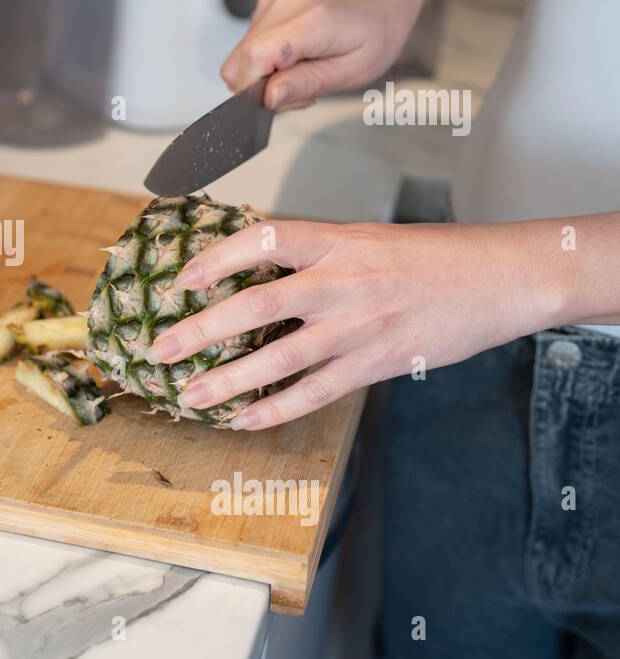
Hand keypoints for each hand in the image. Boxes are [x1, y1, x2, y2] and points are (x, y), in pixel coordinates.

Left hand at [148, 220, 556, 429]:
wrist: (500, 279)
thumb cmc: (431, 256)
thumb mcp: (365, 237)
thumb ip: (314, 253)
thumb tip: (255, 266)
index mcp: (336, 240)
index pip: (265, 239)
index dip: (218, 257)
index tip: (182, 277)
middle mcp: (341, 282)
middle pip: (256, 305)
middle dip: (200, 330)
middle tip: (159, 348)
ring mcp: (358, 326)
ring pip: (279, 359)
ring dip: (228, 381)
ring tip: (190, 396)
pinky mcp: (376, 363)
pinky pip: (314, 392)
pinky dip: (275, 410)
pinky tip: (243, 421)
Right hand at [221, 0, 427, 111]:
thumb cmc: (375, 30)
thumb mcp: (354, 70)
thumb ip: (306, 83)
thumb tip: (267, 98)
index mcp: (310, 20)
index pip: (254, 58)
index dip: (257, 90)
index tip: (283, 99)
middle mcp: (282, 6)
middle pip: (238, 64)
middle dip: (260, 91)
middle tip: (300, 91)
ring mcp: (269, 5)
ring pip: (239, 61)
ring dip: (263, 79)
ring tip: (302, 74)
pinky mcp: (264, 10)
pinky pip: (246, 51)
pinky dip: (265, 66)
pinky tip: (294, 62)